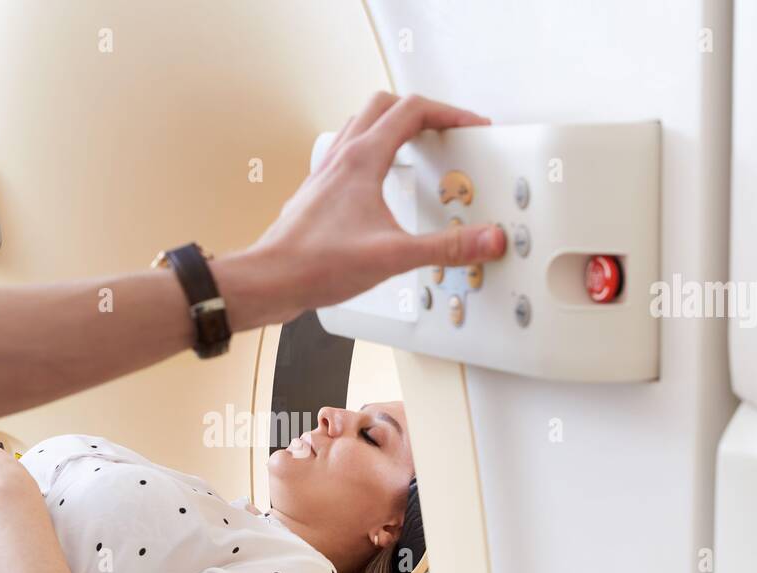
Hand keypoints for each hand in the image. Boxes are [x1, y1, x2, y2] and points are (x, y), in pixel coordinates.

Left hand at [246, 92, 506, 313]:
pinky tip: (379, 182)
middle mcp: (342, 158)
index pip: (413, 111)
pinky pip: (347, 153)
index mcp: (362, 159)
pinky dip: (371, 152)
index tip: (471, 127)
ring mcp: (327, 173)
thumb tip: (486, 238)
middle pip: (385, 106)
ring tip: (416, 145)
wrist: (270, 281)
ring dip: (392, 126)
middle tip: (445, 129)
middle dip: (422, 111)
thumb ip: (446, 247)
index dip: (450, 113)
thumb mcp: (393, 256)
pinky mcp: (319, 192)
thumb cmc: (314, 264)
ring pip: (362, 125)